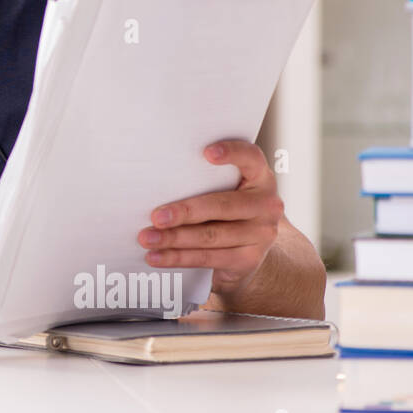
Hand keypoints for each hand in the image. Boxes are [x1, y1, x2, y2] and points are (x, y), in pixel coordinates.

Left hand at [136, 139, 284, 297]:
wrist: (251, 248)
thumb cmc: (226, 209)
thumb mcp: (226, 190)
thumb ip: (204, 181)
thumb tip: (154, 182)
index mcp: (259, 177)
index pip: (251, 157)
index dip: (232, 153)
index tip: (207, 152)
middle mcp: (266, 204)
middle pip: (222, 206)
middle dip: (185, 212)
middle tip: (156, 217)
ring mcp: (261, 234)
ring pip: (211, 236)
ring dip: (174, 238)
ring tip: (147, 238)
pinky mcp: (249, 259)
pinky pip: (208, 258)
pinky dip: (177, 257)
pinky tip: (156, 256)